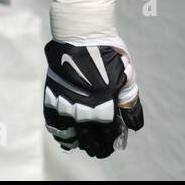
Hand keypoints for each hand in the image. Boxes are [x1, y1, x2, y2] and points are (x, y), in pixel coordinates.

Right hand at [43, 35, 143, 157]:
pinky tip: (67, 134)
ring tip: (83, 144)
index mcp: (103, 102)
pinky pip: (53, 122)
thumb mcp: (126, 75)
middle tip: (99, 149)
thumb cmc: (108, 53)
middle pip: (87, 138)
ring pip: (68, 134)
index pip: (106, 133)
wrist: (80, 34)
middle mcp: (81, 106)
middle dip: (95, 147)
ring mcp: (63, 102)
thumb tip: (133, 125)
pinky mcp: (50, 96)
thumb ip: (129, 102)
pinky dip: (60, 132)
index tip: (113, 145)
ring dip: (77, 142)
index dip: (110, 141)